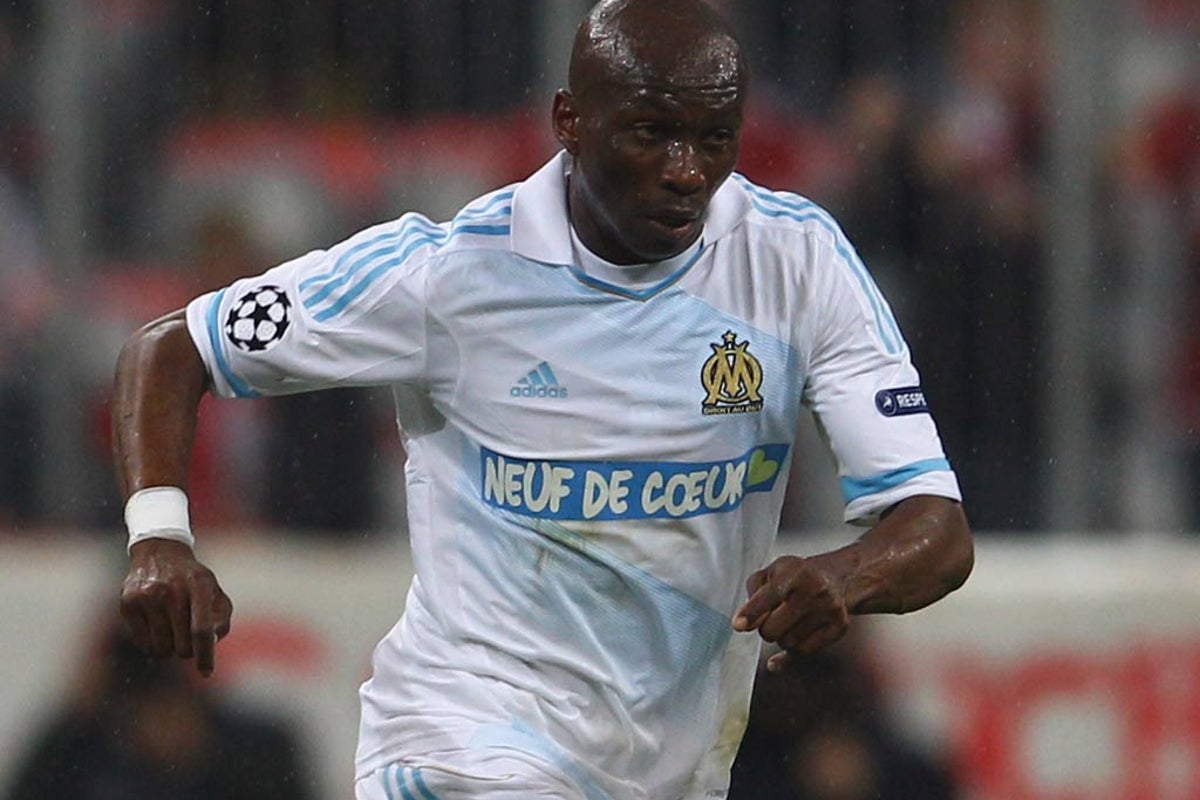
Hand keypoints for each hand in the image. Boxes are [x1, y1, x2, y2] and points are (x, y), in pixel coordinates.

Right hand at [120, 539, 232, 676]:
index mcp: (199, 586)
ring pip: (161, 648)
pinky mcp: (128, 603)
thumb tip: (212, 643)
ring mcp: (147, 596)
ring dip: (169, 647)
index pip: (201, 630)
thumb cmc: (193, 580)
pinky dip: (152, 643)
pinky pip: (143, 643)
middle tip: (187, 638)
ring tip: (172, 630)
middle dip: (187, 650)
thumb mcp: (214, 591)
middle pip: (182, 645)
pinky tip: (156, 624)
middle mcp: (171, 590)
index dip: (205, 655)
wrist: (159, 552)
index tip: (206, 673)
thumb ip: (221, 618)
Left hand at [732, 554, 849, 670]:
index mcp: (794, 572)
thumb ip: (753, 594)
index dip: (750, 613)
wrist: (836, 578)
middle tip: (772, 618)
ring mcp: (829, 608)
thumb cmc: (796, 576)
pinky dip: (795, 647)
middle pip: (773, 629)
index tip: (739, 625)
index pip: (766, 598)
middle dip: (765, 629)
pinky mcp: (839, 626)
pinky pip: (805, 651)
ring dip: (781, 638)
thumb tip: (744, 625)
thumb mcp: (770, 573)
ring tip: (789, 621)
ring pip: (788, 642)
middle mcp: (814, 589)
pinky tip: (798, 633)